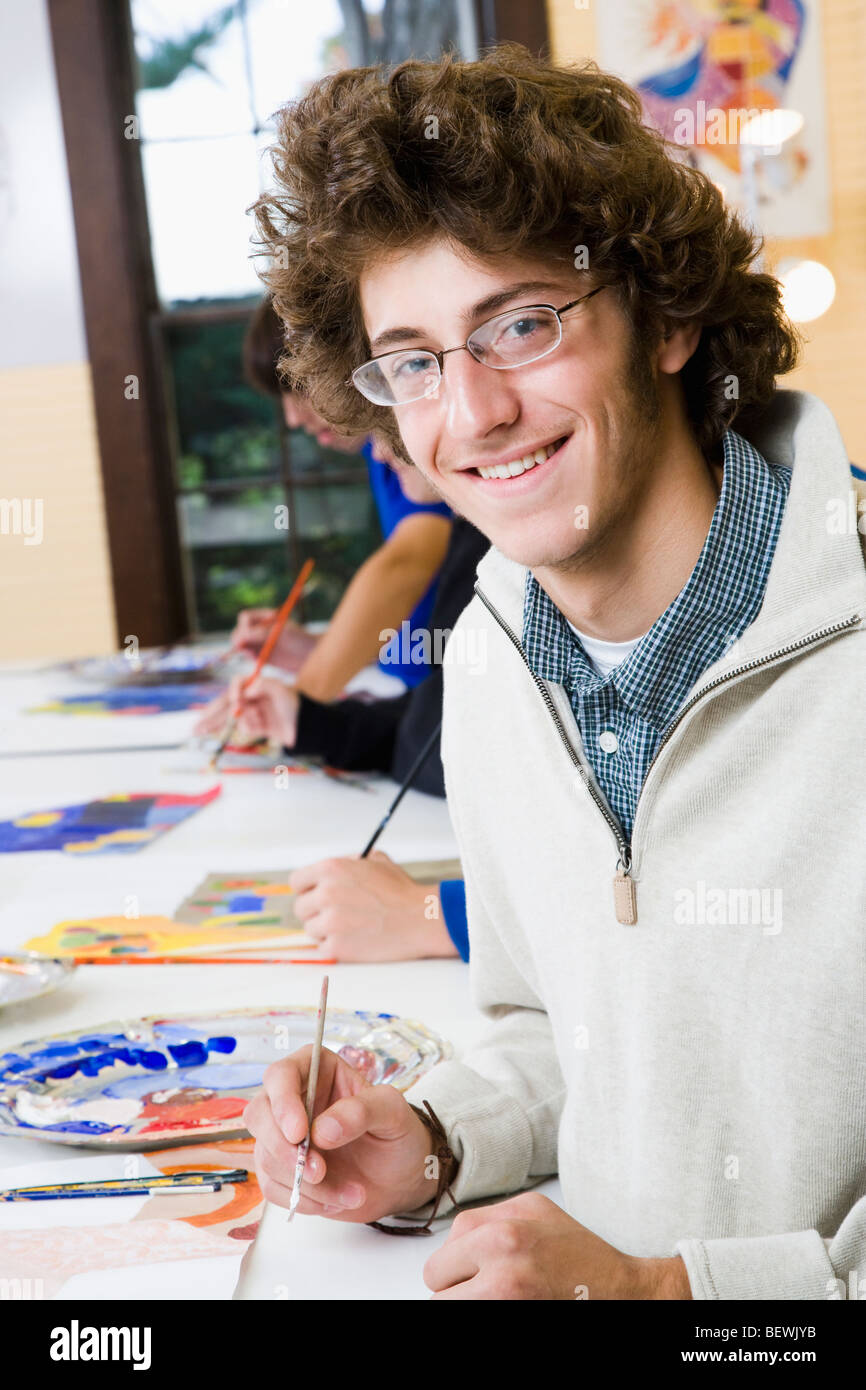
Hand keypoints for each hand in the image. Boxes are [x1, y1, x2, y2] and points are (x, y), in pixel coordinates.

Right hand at [192, 674, 298, 747]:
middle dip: (211, 716)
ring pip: (236, 719)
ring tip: (262, 721)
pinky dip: (252, 728)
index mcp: (257, 685)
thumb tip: (246, 691)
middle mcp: (253, 697)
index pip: (237, 685)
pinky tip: (264, 727)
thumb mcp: (281, 691)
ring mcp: (254, 712)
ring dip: (247, 721)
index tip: (238, 700)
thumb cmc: (296, 705)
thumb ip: (263, 685)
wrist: (307, 727)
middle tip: (196, 728)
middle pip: (226, 704)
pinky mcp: (257, 726)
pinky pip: (246, 729)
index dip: (234, 692)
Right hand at [231, 608, 318, 672]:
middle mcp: (260, 628)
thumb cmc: (301, 639)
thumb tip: (241, 638)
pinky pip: (248, 655)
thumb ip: (261, 634)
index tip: (248, 636)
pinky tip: (258, 660)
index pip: (245, 618)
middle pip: (239, 630)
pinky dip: (249, 657)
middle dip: (239, 639)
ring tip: (254, 655)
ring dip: (243, 649)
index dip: (243, 627)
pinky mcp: (262, 654)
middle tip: (245, 649)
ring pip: (241, 643)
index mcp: (266, 616)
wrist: (313, 654)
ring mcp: (260, 641)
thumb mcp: (282, 633)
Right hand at [244, 1045, 436, 1221]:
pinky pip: (274, 1187)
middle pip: (259, 1115)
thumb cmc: (397, 1133)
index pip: (281, 1075)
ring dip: (304, 1182)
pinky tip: (338, 1200)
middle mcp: (293, 1100)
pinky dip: (306, 1200)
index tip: (299, 1133)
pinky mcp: (283, 1170)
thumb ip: (362, 1111)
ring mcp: (284, 1136)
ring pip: (266, 1156)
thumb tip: (322, 1130)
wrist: (401, 1177)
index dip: (282, 1102)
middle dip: (285, 1150)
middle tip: (320, 1172)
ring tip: (351, 1192)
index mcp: (316, 1071)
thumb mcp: (393, 1112)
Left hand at [289, 851, 458, 961]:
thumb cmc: (401, 890)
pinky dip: (336, 947)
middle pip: (301, 908)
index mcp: (331, 869)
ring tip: (351, 927)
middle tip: (337, 915)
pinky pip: (323, 948)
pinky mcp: (336, 947)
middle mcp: (325, 893)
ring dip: (326, 931)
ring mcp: (330, 922)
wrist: (421, 918)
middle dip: (317, 912)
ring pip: (311, 929)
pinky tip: (356, 940)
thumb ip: (348, 862)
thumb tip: (327, 872)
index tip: (316, 896)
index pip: (297, 881)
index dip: (307, 889)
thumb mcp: (376, 861)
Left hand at [423, 1191, 691, 1299]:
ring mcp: (507, 1294)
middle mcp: (501, 1258)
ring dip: (468, 1302)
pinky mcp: (513, 1316)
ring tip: (501, 1297)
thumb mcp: (532, 1212)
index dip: (456, 1269)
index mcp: (501, 1229)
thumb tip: (450, 1245)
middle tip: (487, 1289)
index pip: (440, 1256)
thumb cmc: (578, 1253)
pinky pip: (476, 1315)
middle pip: (437, 1284)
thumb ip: (486, 1219)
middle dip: (456, 1289)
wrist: (621, 1289)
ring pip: (448, 1305)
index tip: (476, 1274)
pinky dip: (484, 1311)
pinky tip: (512, 1303)